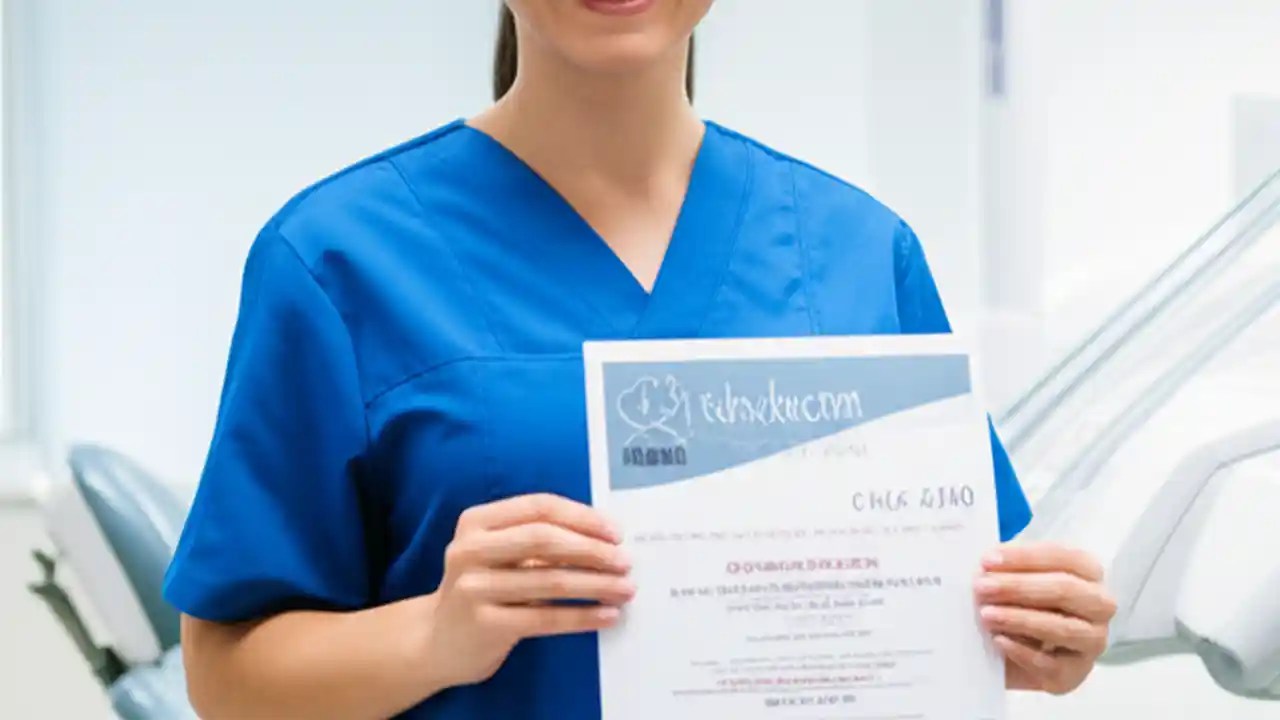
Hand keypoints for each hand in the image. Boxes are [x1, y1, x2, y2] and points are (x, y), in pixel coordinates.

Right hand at [423, 494, 633, 689]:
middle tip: (625, 562)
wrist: (436, 642)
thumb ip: (537, 540)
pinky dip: (582, 616)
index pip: (539, 507)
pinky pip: (545, 618)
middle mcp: (470, 550)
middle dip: (593, 550)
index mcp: (477, 521)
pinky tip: (606, 615)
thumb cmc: (481, 589)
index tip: (615, 532)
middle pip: (545, 539)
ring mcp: (474, 588)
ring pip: (550, 580)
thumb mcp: (497, 554)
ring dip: (596, 584)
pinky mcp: (485, 625)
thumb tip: (603, 539)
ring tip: (625, 589)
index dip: (582, 517)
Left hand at [974, 542, 1116, 694]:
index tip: (987, 560)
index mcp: (1088, 572)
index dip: (1025, 557)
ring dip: (1020, 619)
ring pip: (1062, 627)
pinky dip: (1022, 650)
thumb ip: (1005, 569)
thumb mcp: (1011, 579)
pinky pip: (1050, 663)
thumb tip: (986, 568)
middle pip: (1065, 590)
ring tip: (986, 614)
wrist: (1011, 654)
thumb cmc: (1017, 604)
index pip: (1064, 557)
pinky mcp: (1075, 673)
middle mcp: (1099, 605)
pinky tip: (999, 640)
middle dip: (1019, 587)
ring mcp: (1092, 641)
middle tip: (981, 586)